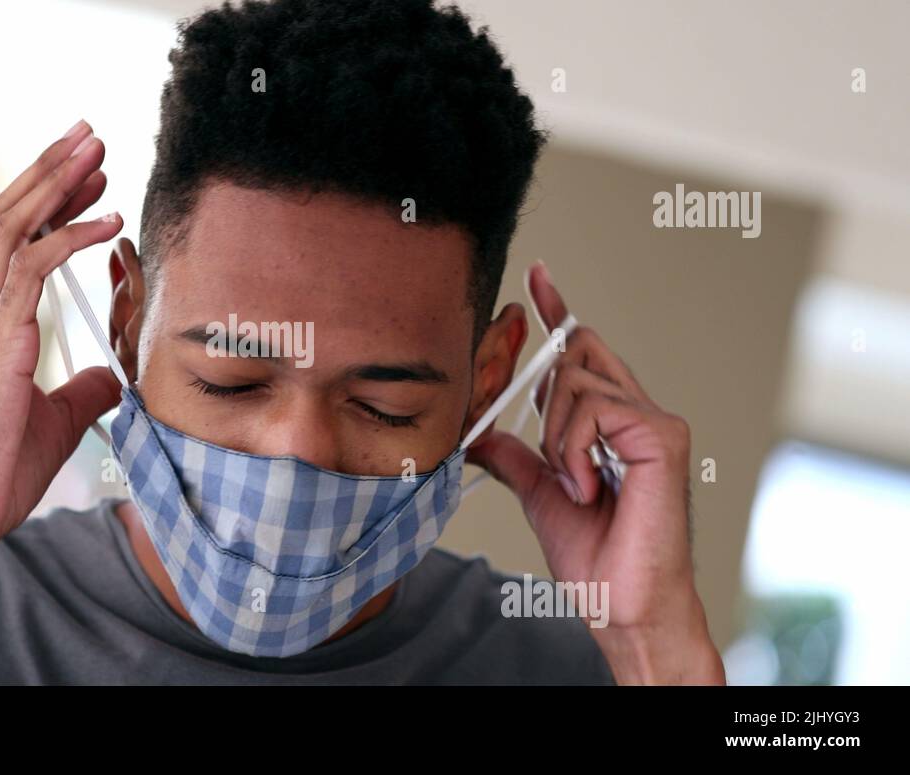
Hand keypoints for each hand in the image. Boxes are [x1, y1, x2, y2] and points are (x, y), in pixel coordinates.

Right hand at [0, 119, 123, 563]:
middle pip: (10, 220)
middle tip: (89, 136)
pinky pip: (32, 273)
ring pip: (12, 230)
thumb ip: (81, 392)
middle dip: (50, 172)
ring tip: (94, 149)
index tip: (90, 179)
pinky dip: (69, 238)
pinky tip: (107, 223)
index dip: (52, 205)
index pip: (18, 245)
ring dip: (55, 184)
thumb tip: (111, 375)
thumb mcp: (56, 424)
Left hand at [467, 262, 723, 683]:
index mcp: (612, 423)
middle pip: (577, 350)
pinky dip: (573, 448)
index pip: (581, 352)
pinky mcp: (663, 436)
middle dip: (542, 388)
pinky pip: (594, 408)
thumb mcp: (540, 494)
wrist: (623, 605)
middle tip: (551, 454)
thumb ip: (517, 458)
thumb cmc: (596, 559)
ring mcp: (654, 421)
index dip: (557, 311)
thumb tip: (481, 434)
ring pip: (576, 379)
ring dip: (555, 436)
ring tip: (573, 484)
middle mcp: (638, 413)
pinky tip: (585, 486)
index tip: (535, 279)